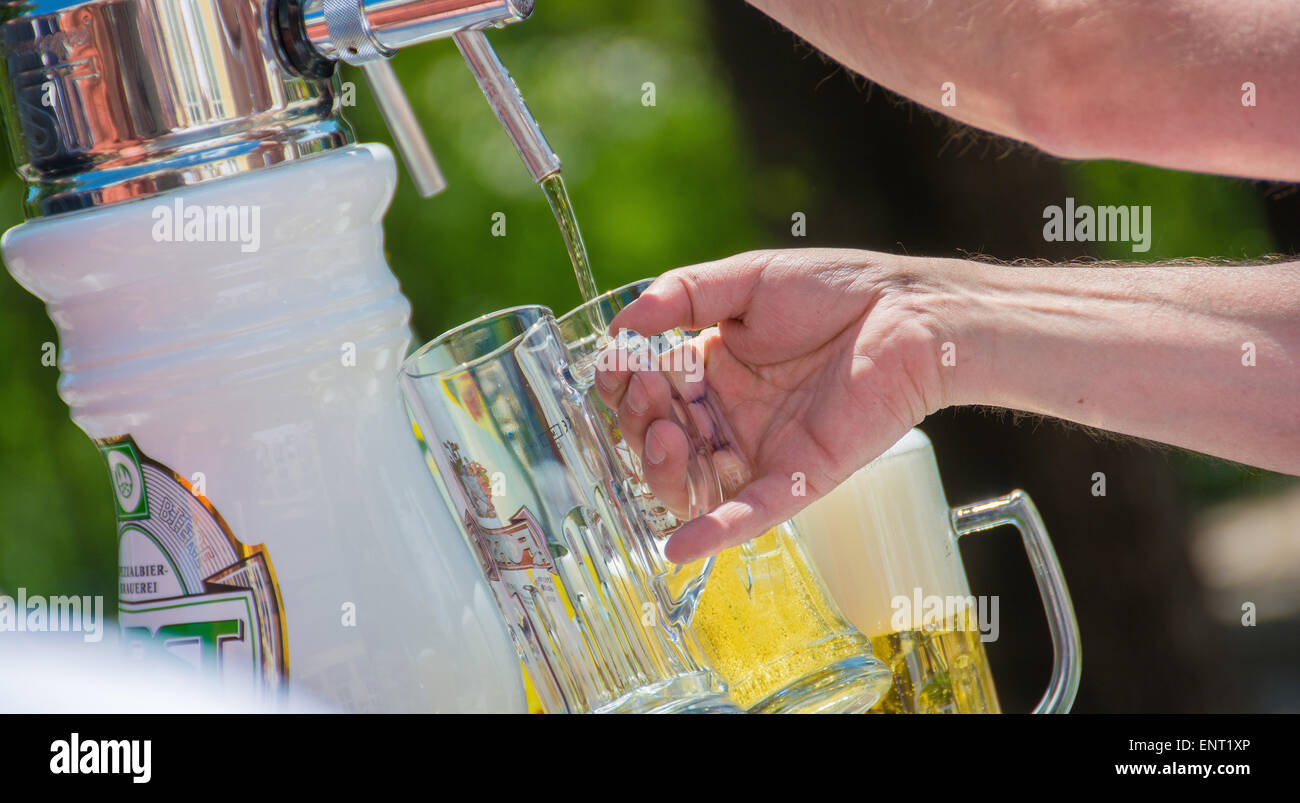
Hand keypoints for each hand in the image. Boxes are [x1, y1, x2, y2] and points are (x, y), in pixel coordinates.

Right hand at [595, 248, 956, 562]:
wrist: (911, 314)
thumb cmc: (836, 290)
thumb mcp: (746, 280)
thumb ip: (681, 297)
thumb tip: (622, 324)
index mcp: (714, 370)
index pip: (648, 392)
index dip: (624, 385)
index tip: (617, 365)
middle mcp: (731, 417)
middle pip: (660, 441)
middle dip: (639, 421)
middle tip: (646, 390)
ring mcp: (760, 451)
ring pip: (691, 484)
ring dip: (662, 468)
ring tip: (667, 434)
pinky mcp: (796, 478)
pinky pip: (747, 513)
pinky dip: (712, 532)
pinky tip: (677, 546)